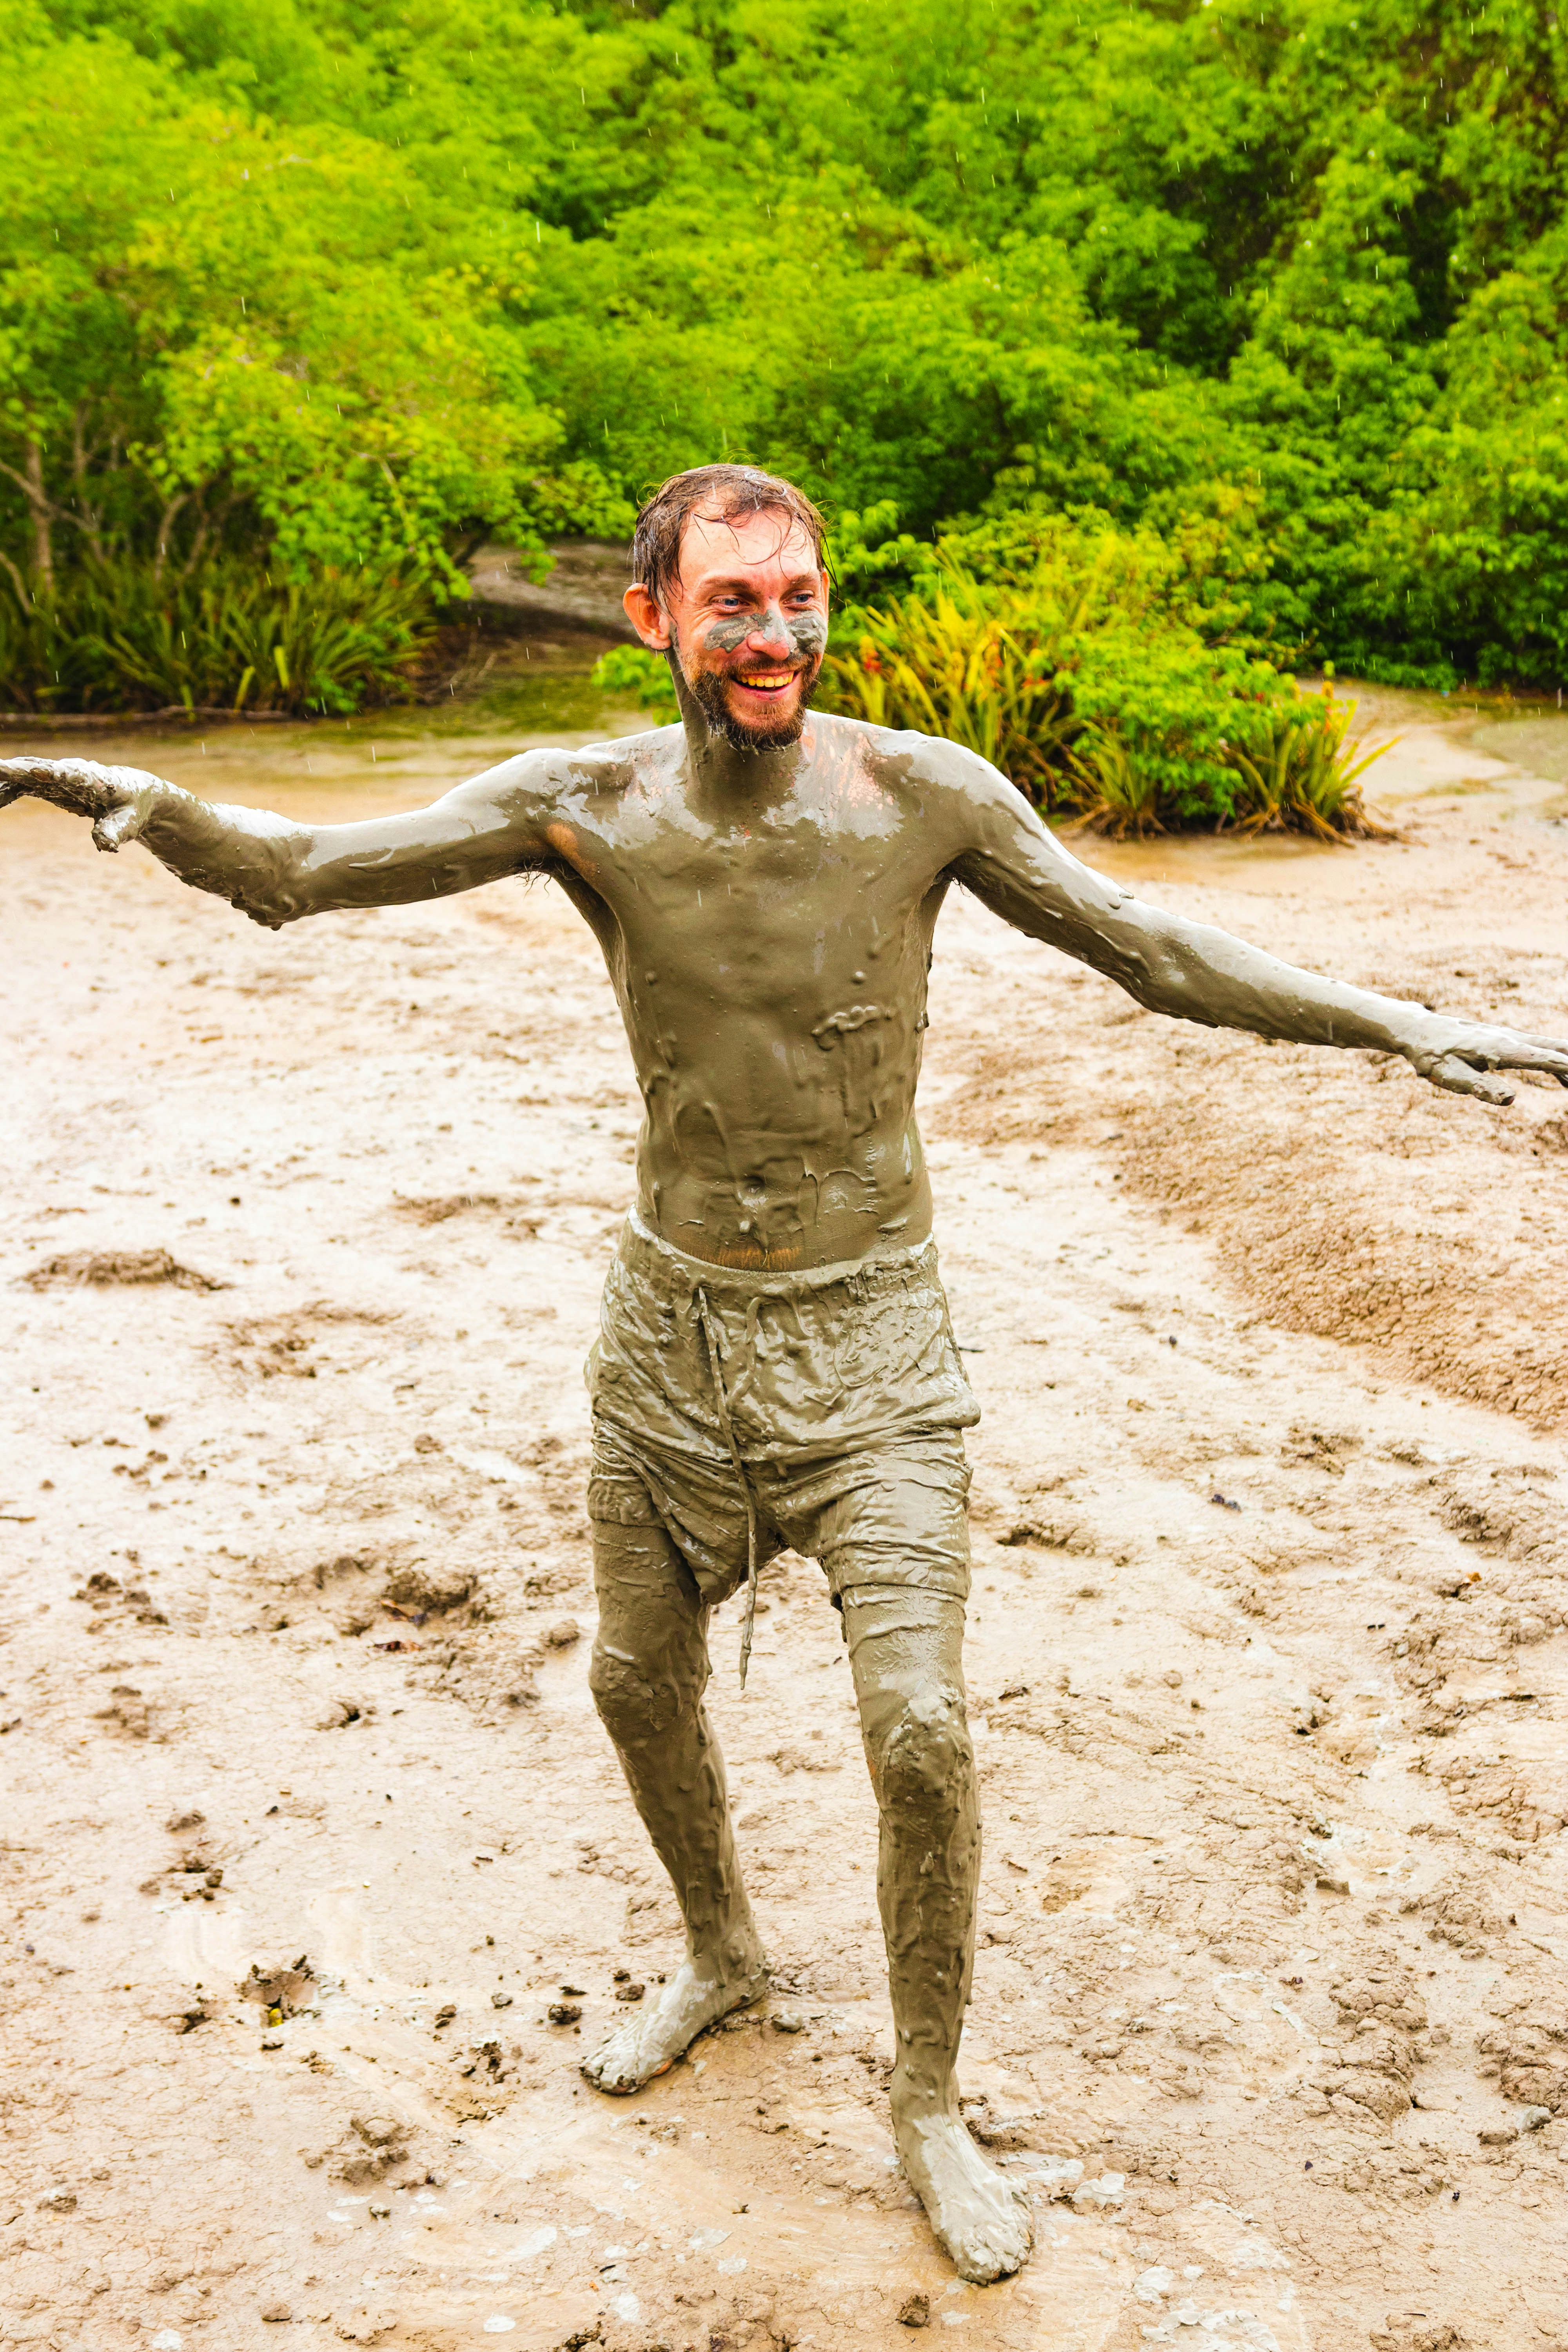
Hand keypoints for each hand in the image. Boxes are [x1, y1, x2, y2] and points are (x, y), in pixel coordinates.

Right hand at [0, 755, 166, 851]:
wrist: (135, 794)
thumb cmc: (133, 808)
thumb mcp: (129, 824)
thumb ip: (115, 833)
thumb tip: (105, 846)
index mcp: (94, 779)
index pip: (70, 775)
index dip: (51, 773)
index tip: (33, 771)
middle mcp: (71, 772)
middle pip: (38, 769)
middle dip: (14, 770)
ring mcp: (57, 776)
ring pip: (25, 775)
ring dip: (4, 781)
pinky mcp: (49, 783)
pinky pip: (23, 785)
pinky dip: (6, 791)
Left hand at [1406, 1021, 1567, 1105]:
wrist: (1420, 1032)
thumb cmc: (1433, 1057)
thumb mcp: (1451, 1077)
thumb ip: (1480, 1088)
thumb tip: (1510, 1100)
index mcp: (1504, 1050)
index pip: (1549, 1061)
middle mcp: (1513, 1039)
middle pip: (1560, 1049)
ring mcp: (1511, 1039)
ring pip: (1553, 1048)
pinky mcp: (1506, 1042)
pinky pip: (1541, 1051)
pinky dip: (1559, 1062)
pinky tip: (1564, 1080)